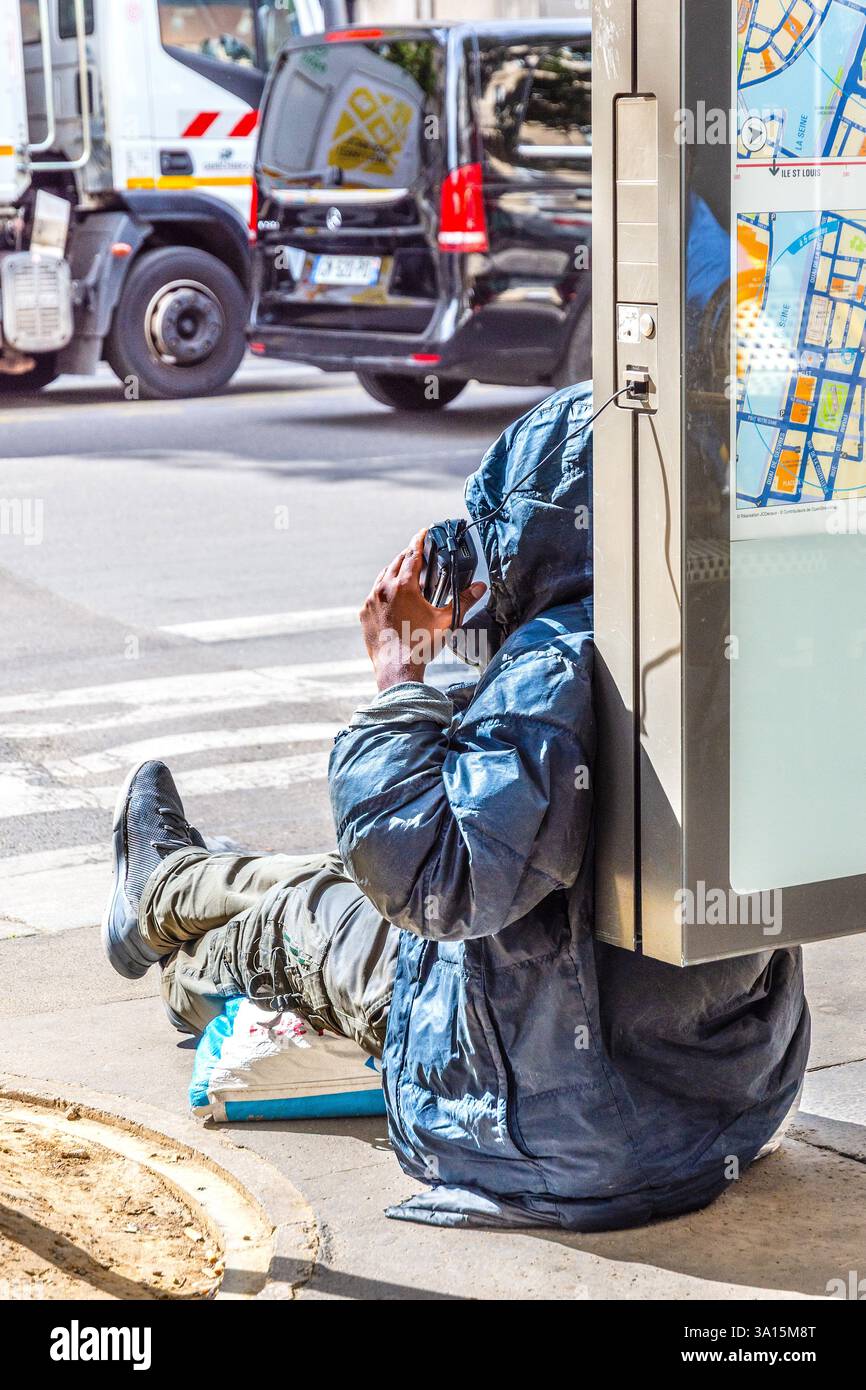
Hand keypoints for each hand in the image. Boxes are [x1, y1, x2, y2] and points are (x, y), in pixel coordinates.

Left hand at [359, 530, 486, 691]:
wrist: (396, 669)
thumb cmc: (422, 644)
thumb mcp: (447, 621)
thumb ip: (464, 600)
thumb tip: (480, 587)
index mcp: (404, 586)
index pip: (412, 554)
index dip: (420, 540)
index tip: (424, 532)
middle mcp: (384, 588)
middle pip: (396, 562)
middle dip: (408, 555)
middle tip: (419, 553)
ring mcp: (371, 600)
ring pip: (382, 576)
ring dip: (395, 570)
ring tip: (406, 572)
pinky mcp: (364, 613)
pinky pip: (374, 593)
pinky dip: (384, 589)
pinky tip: (392, 596)